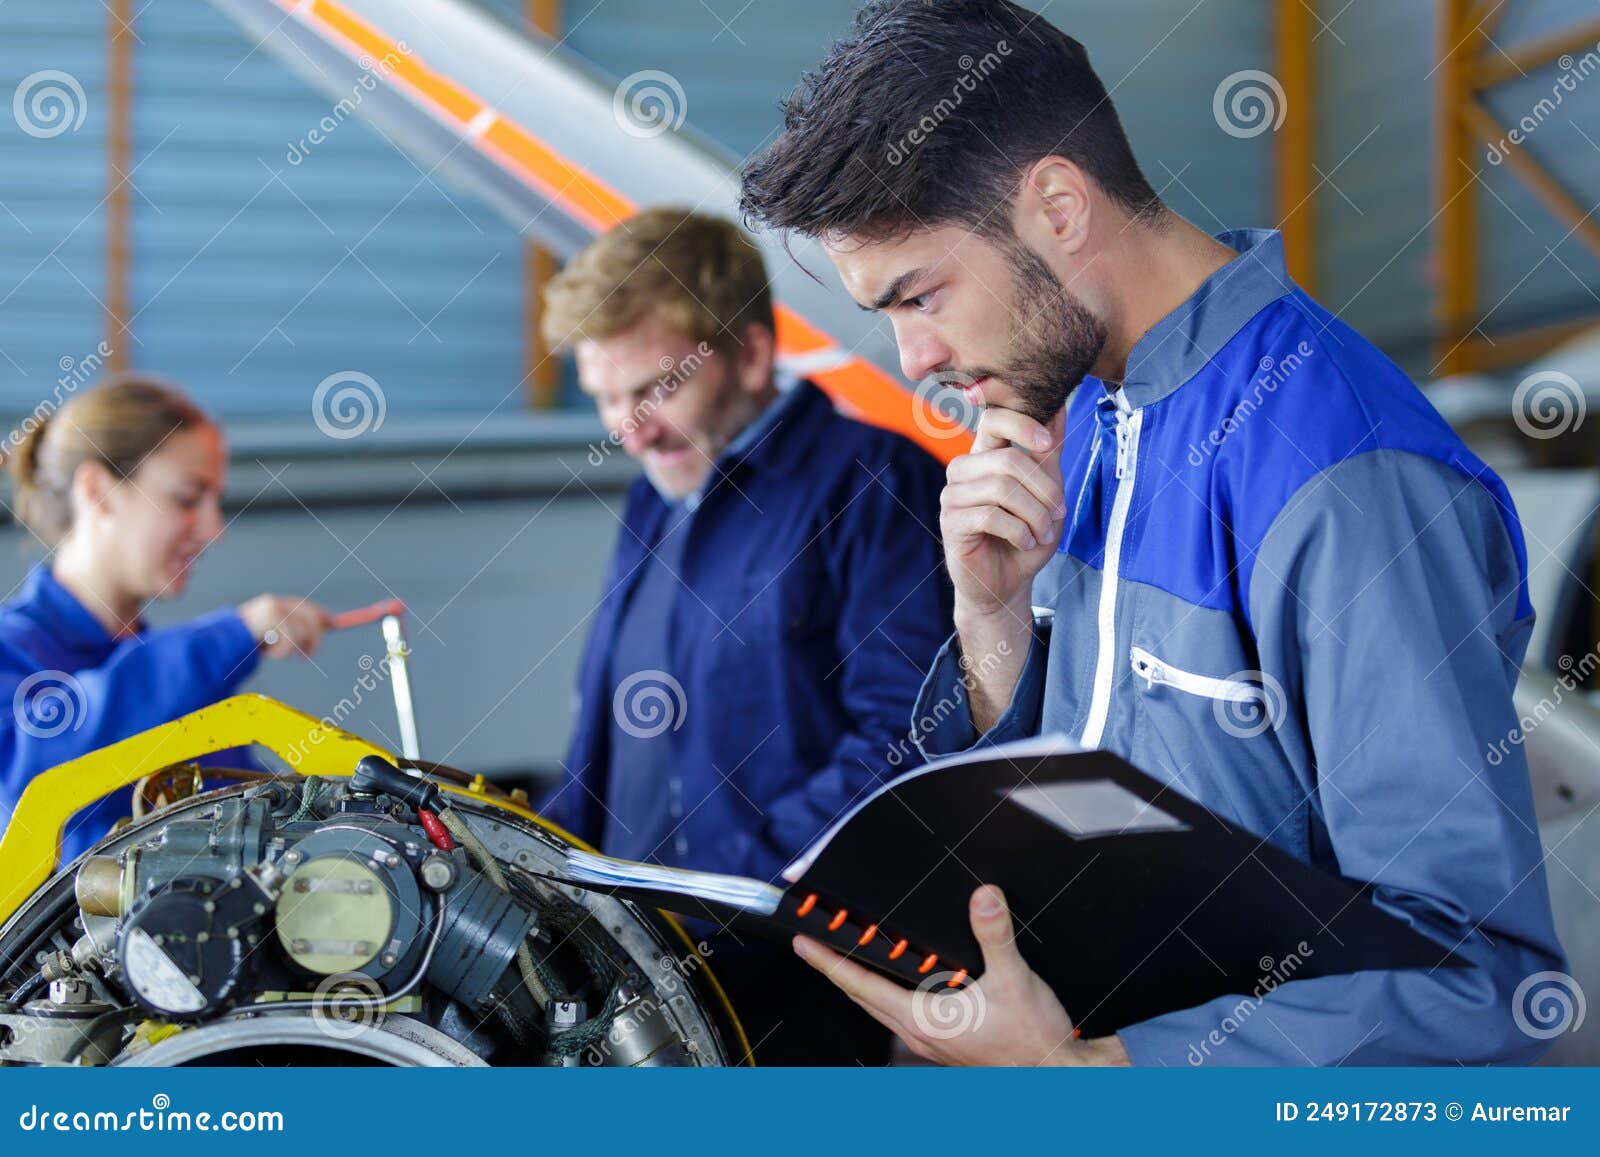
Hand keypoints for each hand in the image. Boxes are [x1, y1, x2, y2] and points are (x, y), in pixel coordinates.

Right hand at [238, 595, 331, 658]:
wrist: (219, 644)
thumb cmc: (242, 643)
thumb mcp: (268, 635)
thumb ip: (290, 629)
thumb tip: (316, 633)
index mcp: (274, 604)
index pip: (304, 605)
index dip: (320, 614)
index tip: (334, 624)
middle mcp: (276, 603)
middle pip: (310, 616)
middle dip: (315, 637)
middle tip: (309, 655)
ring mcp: (274, 610)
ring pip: (302, 633)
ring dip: (290, 650)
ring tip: (272, 653)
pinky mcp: (273, 620)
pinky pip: (291, 642)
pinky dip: (282, 653)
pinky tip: (266, 653)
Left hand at [792, 884, 1129, 1066]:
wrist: (1057, 1075)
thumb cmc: (1033, 1041)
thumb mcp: (1014, 980)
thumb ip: (994, 935)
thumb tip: (982, 897)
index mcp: (923, 1019)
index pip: (861, 984)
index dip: (829, 961)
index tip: (802, 942)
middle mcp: (919, 1033)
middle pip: (863, 995)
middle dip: (836, 967)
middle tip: (812, 942)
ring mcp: (931, 1041)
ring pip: (882, 1005)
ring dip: (862, 980)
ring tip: (848, 953)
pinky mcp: (946, 1041)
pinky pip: (903, 1012)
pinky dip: (890, 991)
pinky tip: (902, 977)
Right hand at [941, 407, 1066, 620]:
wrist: (1007, 583)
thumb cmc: (1025, 535)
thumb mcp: (1046, 491)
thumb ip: (1048, 452)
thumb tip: (1059, 405)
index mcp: (985, 454)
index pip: (994, 418)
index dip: (1022, 423)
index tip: (1047, 444)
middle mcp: (964, 470)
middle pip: (1008, 459)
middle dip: (1044, 489)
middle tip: (1058, 512)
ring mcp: (953, 495)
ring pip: (1002, 489)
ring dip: (1034, 514)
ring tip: (1042, 532)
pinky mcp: (951, 522)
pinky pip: (991, 515)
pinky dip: (1019, 531)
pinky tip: (1025, 542)